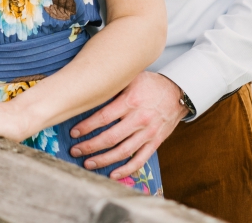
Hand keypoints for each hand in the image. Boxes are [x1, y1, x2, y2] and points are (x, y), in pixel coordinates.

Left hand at [67, 72, 186, 179]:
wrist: (178, 92)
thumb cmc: (150, 84)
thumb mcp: (131, 78)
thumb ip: (113, 87)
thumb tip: (88, 92)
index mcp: (131, 101)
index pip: (104, 117)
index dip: (86, 126)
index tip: (73, 132)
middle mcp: (139, 119)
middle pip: (110, 138)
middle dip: (90, 146)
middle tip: (75, 150)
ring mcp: (148, 133)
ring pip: (123, 152)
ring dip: (103, 159)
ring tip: (87, 163)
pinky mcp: (155, 142)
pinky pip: (140, 160)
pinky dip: (126, 169)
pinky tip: (113, 174)